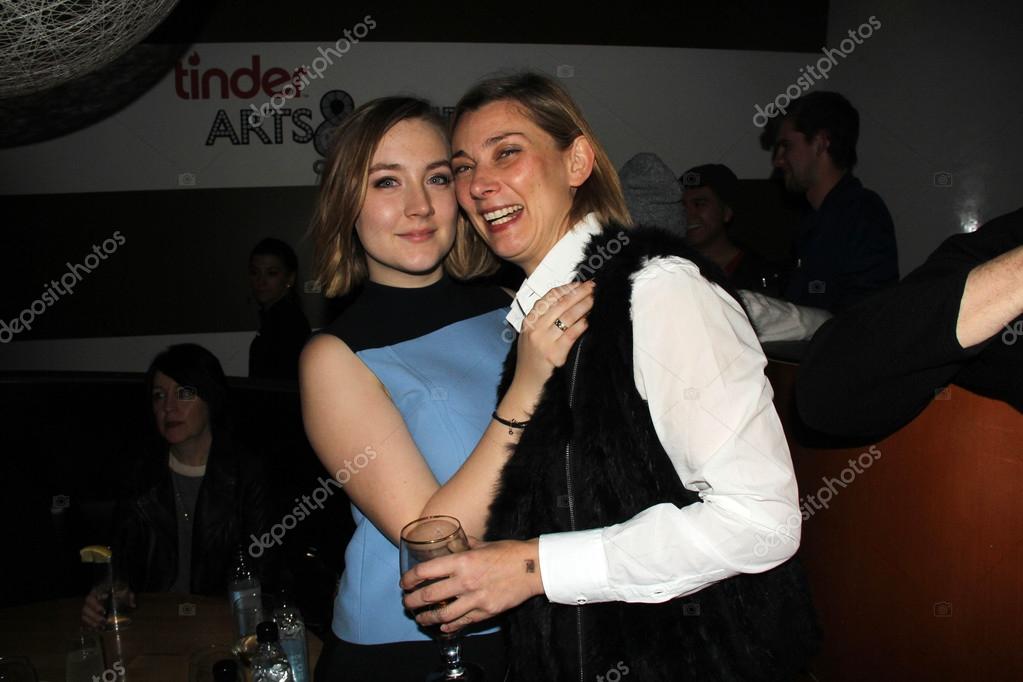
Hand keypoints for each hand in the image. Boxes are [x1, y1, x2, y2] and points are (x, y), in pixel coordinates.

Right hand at [81, 587, 135, 628]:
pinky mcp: (86, 617)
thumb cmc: (117, 594)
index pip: (91, 598)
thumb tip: (133, 605)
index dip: (95, 605)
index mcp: (96, 593)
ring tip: (101, 627)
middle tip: (104, 621)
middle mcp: (89, 602)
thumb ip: (129, 597)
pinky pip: (83, 622)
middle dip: (94, 616)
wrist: (111, 597)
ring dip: (92, 623)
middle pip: (86, 609)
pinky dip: (88, 626)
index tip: (103, 611)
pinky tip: (95, 630)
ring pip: (84, 617)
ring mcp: (86, 610)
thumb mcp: (124, 592)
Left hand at [400, 538, 543, 633]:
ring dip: (427, 618)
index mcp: (462, 561)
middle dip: (412, 601)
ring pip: (442, 614)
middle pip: (428, 596)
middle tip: (406, 603)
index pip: (425, 571)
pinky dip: (449, 625)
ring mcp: (475, 599)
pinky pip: (462, 622)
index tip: (404, 582)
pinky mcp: (486, 611)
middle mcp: (465, 581)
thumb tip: (453, 542)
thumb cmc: (508, 552)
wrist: (532, 567)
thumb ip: (464, 546)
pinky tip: (443, 626)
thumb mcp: (483, 544)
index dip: (410, 578)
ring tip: (420, 618)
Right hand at [513, 281, 594, 390]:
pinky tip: (590, 320)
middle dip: (579, 292)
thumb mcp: (531, 338)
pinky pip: (571, 334)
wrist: (525, 388)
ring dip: (584, 305)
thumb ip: (543, 322)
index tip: (579, 284)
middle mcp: (534, 329)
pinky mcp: (554, 354)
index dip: (566, 288)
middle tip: (593, 286)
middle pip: (560, 304)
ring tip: (595, 299)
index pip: (548, 298)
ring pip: (567, 316)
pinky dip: (582, 325)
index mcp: (528, 322)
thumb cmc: (531, 363)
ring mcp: (543, 341)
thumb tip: (567, 304)